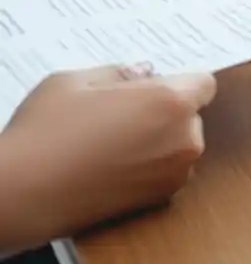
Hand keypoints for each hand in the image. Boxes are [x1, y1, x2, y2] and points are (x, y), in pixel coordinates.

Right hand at [0, 65, 216, 251]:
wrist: (25, 193)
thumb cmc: (47, 133)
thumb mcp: (75, 82)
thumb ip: (119, 73)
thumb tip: (141, 74)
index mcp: (172, 102)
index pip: (204, 83)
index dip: (179, 82)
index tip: (156, 86)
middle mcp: (185, 138)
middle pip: (191, 115)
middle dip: (166, 111)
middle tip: (123, 113)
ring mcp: (175, 171)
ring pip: (179, 144)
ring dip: (159, 139)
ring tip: (112, 141)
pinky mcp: (160, 198)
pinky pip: (166, 170)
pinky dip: (149, 165)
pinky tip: (112, 163)